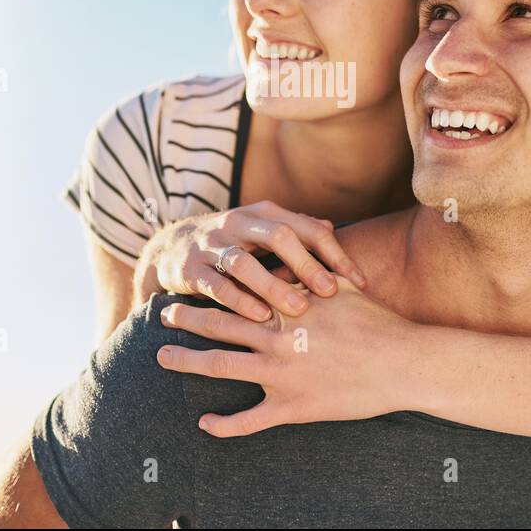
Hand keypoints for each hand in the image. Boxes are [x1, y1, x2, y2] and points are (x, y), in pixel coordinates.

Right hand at [134, 201, 366, 321]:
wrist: (171, 248)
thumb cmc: (233, 244)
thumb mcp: (263, 232)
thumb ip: (297, 232)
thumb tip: (332, 231)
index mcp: (263, 214)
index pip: (308, 229)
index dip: (335, 254)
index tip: (359, 282)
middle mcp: (238, 223)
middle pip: (278, 236)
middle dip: (306, 264)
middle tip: (330, 291)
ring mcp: (212, 245)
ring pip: (245, 262)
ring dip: (273, 285)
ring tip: (298, 308)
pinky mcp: (191, 269)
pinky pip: (216, 285)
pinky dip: (239, 301)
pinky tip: (260, 316)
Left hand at [154, 277, 414, 436]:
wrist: (401, 362)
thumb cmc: (375, 321)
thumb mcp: (339, 287)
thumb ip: (309, 272)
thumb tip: (290, 257)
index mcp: (287, 306)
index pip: (237, 291)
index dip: (210, 286)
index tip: (188, 282)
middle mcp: (275, 338)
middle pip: (219, 325)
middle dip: (187, 319)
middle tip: (162, 315)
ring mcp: (280, 374)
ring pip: (221, 367)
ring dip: (187, 362)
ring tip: (161, 357)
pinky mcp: (291, 408)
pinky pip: (248, 420)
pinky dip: (223, 425)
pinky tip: (204, 425)